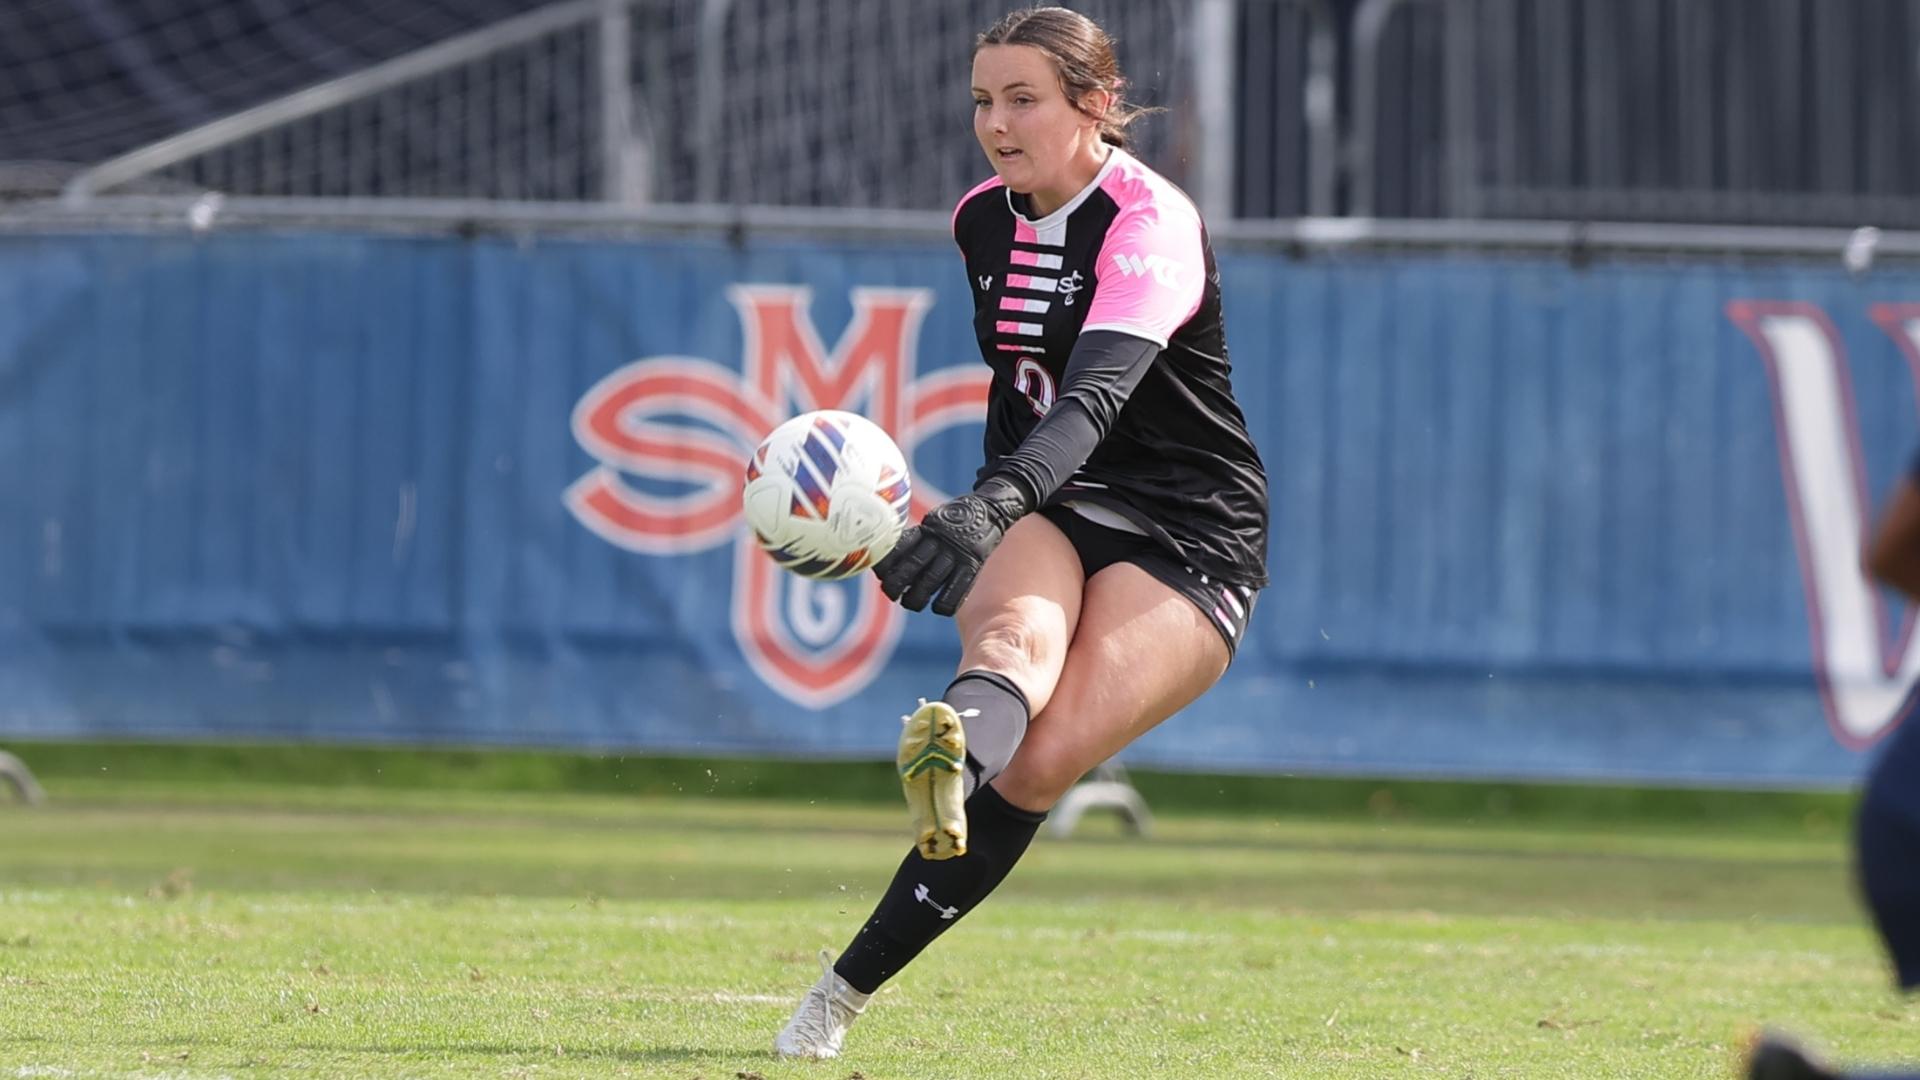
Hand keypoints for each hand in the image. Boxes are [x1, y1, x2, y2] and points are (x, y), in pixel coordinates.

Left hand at [874, 476, 1029, 615]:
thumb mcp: (933, 521)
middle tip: (891, 593)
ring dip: (917, 597)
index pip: (900, 546)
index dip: (886, 562)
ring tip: (910, 603)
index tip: (879, 573)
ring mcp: (957, 552)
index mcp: (927, 528)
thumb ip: (916, 538)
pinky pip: (957, 589)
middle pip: (913, 565)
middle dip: (897, 584)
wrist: (990, 510)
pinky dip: (945, 603)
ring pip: (931, 580)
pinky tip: (937, 608)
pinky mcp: (973, 564)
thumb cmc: (955, 520)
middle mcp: (940, 540)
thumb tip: (890, 563)